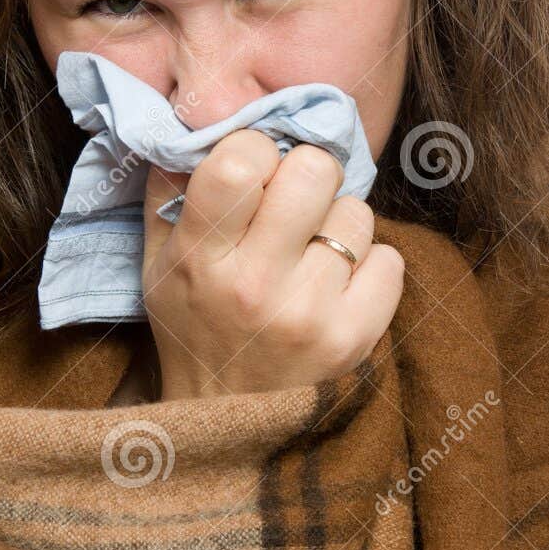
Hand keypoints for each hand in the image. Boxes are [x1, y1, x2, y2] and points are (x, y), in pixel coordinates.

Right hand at [141, 130, 404, 401]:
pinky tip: (340, 288)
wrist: (231, 430)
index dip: (257, 150)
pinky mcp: (353, 339)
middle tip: (298, 204)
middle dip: (310, 176)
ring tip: (314, 257)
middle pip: (314, 170)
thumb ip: (170, 191)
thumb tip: (196, 120)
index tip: (257, 172)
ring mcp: (308, 314)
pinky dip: (371, 267)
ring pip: (356, 213)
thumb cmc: (196, 332)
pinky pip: (390, 259)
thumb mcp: (158, 265)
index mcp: (199, 259)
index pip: (241, 158)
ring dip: (339, 226)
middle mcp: (252, 285)